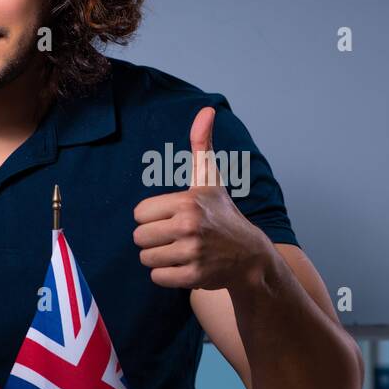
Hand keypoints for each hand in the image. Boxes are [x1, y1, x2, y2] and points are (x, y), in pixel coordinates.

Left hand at [132, 107, 271, 290]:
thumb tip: (206, 110)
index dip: (152, 217)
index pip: (139, 213)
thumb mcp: (210, 178)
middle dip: (153, 239)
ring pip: (146, 259)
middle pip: (139, 237)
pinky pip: (157, 278)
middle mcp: (189, 227)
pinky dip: (167, 275)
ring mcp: (192, 253)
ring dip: (158, 258)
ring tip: (179, 251)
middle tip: (174, 237)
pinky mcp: (194, 277)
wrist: (249, 255)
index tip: (172, 217)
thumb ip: (202, 144)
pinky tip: (184, 266)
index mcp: (187, 202)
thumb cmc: (223, 213)